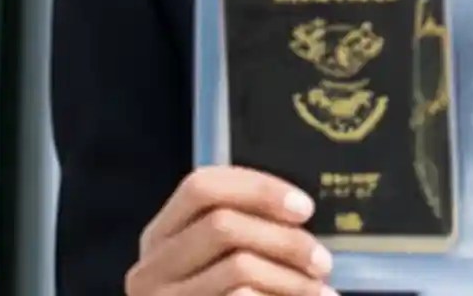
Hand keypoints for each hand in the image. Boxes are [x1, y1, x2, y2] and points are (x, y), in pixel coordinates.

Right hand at [125, 165, 335, 295]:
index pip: (201, 187)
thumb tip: (298, 211)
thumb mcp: (222, 263)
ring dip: (292, 280)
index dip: (258, 188)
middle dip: (286, 241)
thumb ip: (247, 232)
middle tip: (323, 261)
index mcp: (161, 237)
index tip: (305, 208)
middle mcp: (149, 269)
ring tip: (320, 292)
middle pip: (223, 226)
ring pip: (238, 268)